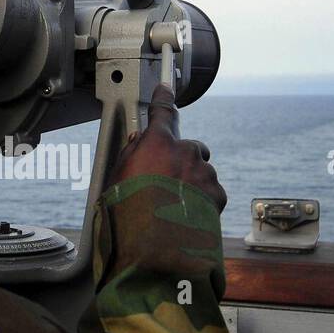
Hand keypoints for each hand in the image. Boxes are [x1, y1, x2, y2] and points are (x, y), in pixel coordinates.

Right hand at [106, 84, 226, 210]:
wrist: (154, 244)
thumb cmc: (128, 211)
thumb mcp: (117, 178)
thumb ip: (130, 154)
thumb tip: (137, 143)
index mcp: (158, 142)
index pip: (162, 112)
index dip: (163, 98)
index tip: (165, 88)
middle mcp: (185, 151)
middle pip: (189, 147)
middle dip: (181, 159)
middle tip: (167, 182)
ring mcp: (203, 172)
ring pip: (201, 171)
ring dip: (192, 183)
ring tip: (175, 206)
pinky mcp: (217, 193)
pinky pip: (211, 191)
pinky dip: (202, 201)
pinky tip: (187, 215)